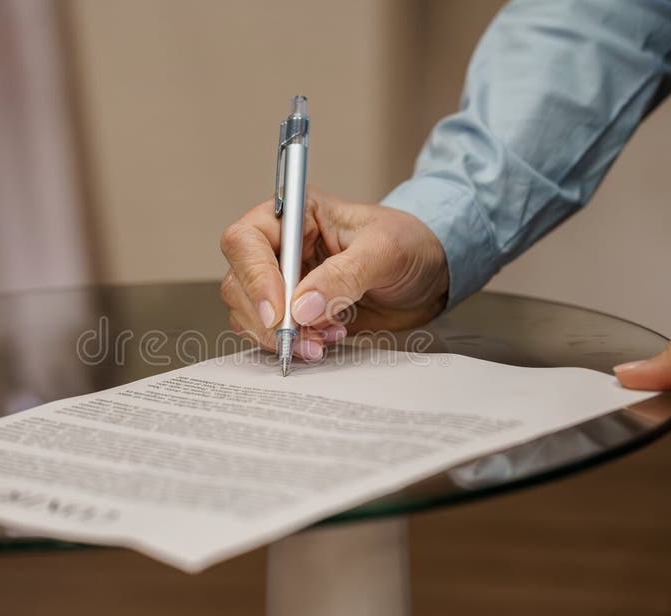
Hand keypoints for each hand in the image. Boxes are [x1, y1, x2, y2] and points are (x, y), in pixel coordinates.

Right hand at [219, 188, 448, 359]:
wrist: (431, 275)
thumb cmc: (411, 244)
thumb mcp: (385, 251)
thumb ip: (344, 275)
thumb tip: (301, 306)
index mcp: (294, 215)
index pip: (246, 241)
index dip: (254, 277)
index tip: (279, 311)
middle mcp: (280, 247)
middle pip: (239, 282)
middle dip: (268, 317)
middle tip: (302, 336)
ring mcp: (283, 281)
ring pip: (249, 314)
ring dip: (280, 336)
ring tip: (324, 340)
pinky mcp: (294, 312)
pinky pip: (270, 334)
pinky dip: (292, 345)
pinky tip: (326, 341)